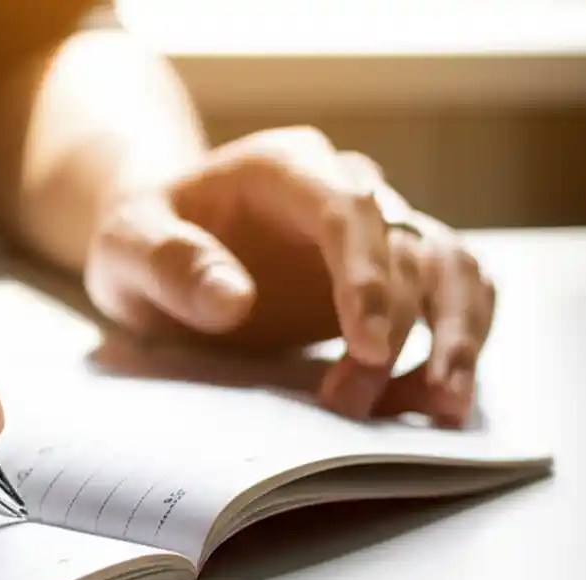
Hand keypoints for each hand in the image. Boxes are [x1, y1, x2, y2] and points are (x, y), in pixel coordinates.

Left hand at [85, 127, 494, 426]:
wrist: (160, 243)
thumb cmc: (144, 237)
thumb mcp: (127, 247)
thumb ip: (171, 265)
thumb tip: (234, 302)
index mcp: (283, 167)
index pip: (348, 209)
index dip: (367, 276)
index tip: (369, 346)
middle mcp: (344, 189)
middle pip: (404, 251)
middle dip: (391, 335)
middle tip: (348, 405)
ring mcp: (374, 233)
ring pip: (452, 267)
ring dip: (459, 335)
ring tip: (444, 407)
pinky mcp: (389, 276)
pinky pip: (453, 295)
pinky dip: (458, 343)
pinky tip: (431, 399)